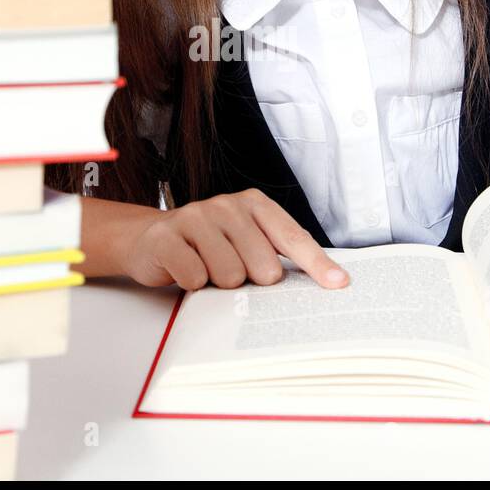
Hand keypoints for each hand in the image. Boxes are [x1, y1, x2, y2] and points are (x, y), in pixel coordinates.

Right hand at [121, 188, 349, 290]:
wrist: (150, 238)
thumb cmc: (208, 245)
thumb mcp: (246, 240)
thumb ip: (277, 253)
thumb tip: (323, 280)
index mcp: (255, 204)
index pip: (293, 238)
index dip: (317, 264)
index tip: (339, 284)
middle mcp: (227, 205)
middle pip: (263, 266)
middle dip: (250, 281)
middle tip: (233, 272)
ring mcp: (195, 217)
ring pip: (229, 275)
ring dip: (219, 284)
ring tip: (206, 269)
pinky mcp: (167, 236)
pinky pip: (195, 278)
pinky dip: (192, 284)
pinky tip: (185, 269)